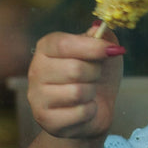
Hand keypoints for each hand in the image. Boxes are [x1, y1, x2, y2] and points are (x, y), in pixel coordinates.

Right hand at [26, 24, 123, 139]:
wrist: (94, 111)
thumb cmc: (96, 76)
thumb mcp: (103, 51)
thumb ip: (102, 36)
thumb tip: (99, 28)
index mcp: (46, 48)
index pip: (63, 44)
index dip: (92, 47)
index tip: (112, 51)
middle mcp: (36, 70)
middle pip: (75, 69)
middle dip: (95, 73)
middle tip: (94, 76)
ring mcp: (37, 97)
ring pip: (77, 92)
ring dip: (92, 93)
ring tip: (88, 93)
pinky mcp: (46, 120)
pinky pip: (80, 112)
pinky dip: (91, 111)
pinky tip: (84, 109)